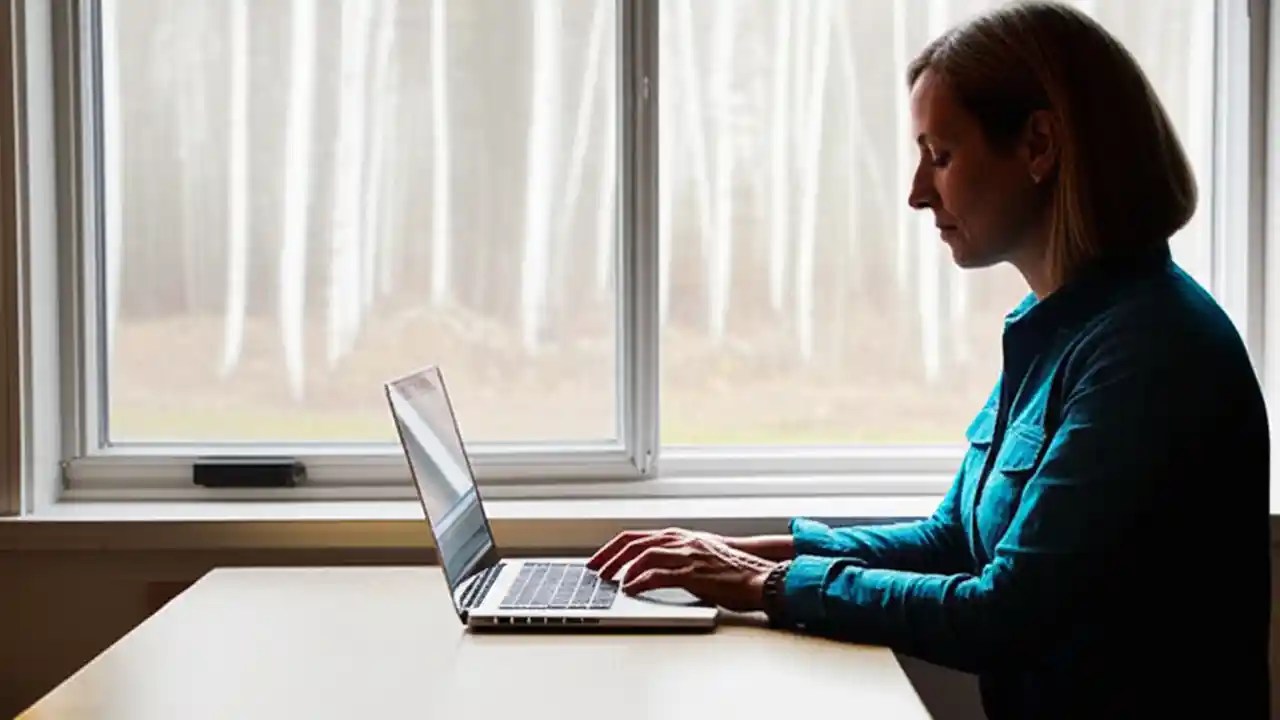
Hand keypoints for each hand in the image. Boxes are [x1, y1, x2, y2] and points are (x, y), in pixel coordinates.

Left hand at [586, 528, 778, 611]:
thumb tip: (647, 570)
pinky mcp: (694, 573)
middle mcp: (680, 541)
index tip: (598, 560)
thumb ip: (674, 558)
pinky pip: (659, 575)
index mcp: (679, 536)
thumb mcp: (698, 557)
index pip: (636, 536)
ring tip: (611, 582)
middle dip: (610, 556)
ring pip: (644, 555)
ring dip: (622, 569)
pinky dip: (641, 582)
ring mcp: (687, 555)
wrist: (759, 576)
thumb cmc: (731, 571)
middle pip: (634, 542)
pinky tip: (631, 590)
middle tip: (595, 571)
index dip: (613, 547)